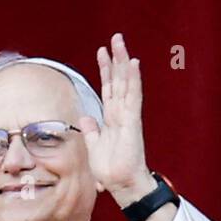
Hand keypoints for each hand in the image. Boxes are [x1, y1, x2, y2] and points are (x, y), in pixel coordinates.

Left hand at [80, 33, 156, 208]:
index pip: (108, 88)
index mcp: (111, 117)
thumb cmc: (110, 168)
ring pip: (126, 82)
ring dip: (123, 62)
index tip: (101, 52)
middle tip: (115, 38)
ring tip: (121, 43)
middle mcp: (121, 112)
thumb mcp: (94, 146)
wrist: (121, 183)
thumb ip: (92, 131)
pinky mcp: (133, 121)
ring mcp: (128, 115)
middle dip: (115, 59)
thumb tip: (86, 116)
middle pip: (118, 80)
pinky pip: (133, 96)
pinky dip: (133, 80)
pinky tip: (133, 64)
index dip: (105, 70)